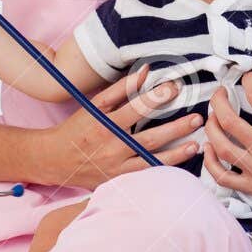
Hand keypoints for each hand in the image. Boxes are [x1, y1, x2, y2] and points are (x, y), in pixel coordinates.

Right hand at [43, 64, 205, 188]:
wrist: (54, 159)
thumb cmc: (77, 128)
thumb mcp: (95, 106)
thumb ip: (121, 88)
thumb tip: (145, 70)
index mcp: (105, 125)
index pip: (135, 109)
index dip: (156, 97)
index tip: (175, 87)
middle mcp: (112, 147)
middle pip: (149, 138)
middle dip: (176, 128)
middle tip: (198, 119)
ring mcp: (116, 167)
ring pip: (150, 162)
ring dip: (176, 154)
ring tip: (196, 145)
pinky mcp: (117, 181)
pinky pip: (144, 177)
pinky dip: (163, 171)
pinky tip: (180, 165)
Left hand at [201, 63, 251, 217]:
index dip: (250, 82)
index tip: (248, 76)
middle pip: (229, 121)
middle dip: (219, 100)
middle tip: (221, 92)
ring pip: (221, 147)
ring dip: (211, 128)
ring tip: (213, 116)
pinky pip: (222, 177)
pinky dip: (210, 162)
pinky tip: (210, 147)